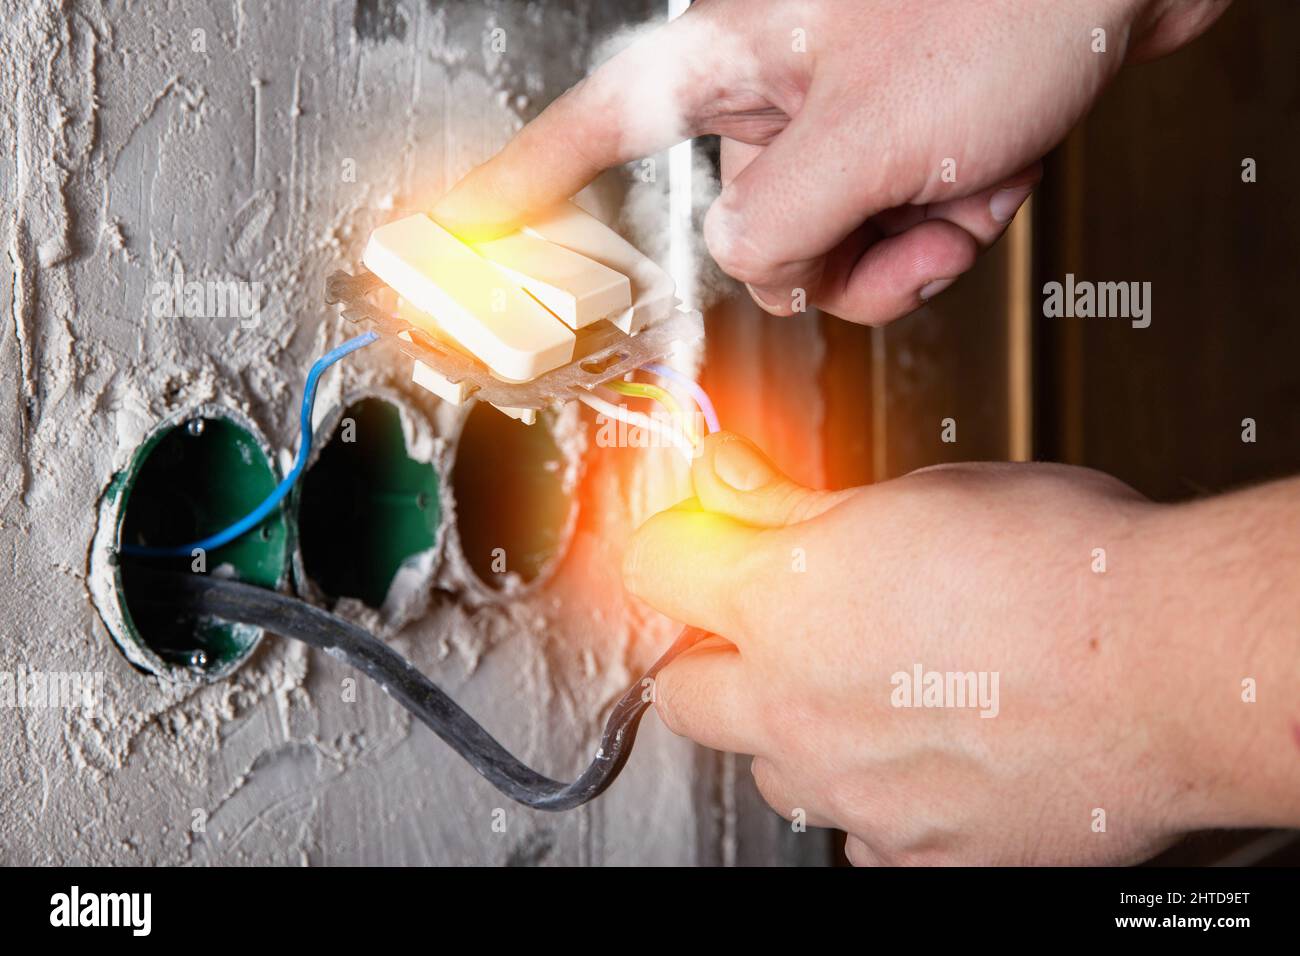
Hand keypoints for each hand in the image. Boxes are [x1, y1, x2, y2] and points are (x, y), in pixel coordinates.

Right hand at [435, 0, 1228, 323]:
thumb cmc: (1008, 0)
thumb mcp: (867, 139)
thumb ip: (776, 229)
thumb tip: (749, 268)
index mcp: (729, 60)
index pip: (591, 131)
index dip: (520, 186)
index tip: (462, 226)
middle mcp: (775, 86)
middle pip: (741, 223)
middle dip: (820, 254)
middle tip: (873, 223)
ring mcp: (843, 110)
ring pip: (826, 241)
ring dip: (895, 247)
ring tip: (951, 195)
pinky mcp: (902, 130)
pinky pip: (888, 225)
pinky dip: (938, 231)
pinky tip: (982, 189)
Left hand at [622, 433, 1299, 864]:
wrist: (1173, 667)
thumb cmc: (1068, 573)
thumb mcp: (917, 500)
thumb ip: (795, 502)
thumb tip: (727, 479)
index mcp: (785, 602)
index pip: (656, 566)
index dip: (675, 541)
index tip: (695, 539)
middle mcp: (799, 709)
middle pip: (684, 693)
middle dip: (712, 657)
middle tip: (770, 626)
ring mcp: (855, 792)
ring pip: (773, 771)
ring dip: (795, 731)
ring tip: (871, 689)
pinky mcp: (918, 852)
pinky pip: (858, 835)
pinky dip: (871, 798)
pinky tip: (920, 754)